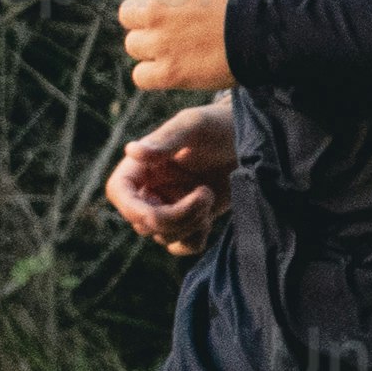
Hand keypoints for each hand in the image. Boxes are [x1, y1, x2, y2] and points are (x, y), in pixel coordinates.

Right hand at [95, 94, 236, 253]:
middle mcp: (151, 187)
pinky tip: (210, 217)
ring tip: (210, 196)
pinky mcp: (191, 220)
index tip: (158, 210)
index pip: (119, 191)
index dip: (132, 209)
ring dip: (189, 225)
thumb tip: (132, 150)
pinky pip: (181, 246)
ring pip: (163, 236)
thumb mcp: (195, 126)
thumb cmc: (221, 125)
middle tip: (205, 194)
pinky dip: (194, 239)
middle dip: (175, 217)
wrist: (252, 139)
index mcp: (143, 163)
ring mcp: (171, 206)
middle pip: (143, 222)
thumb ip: (166, 139)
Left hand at [112, 0, 240, 94]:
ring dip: (150, 46)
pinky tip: (174, 68)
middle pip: (127, 13)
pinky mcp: (170, 72)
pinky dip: (154, 74)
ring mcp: (160, 41)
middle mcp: (155, 7)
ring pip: (133, 44)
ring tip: (178, 46)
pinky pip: (140, 75)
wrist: (269, 30)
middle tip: (174, 24)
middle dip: (146, 18)